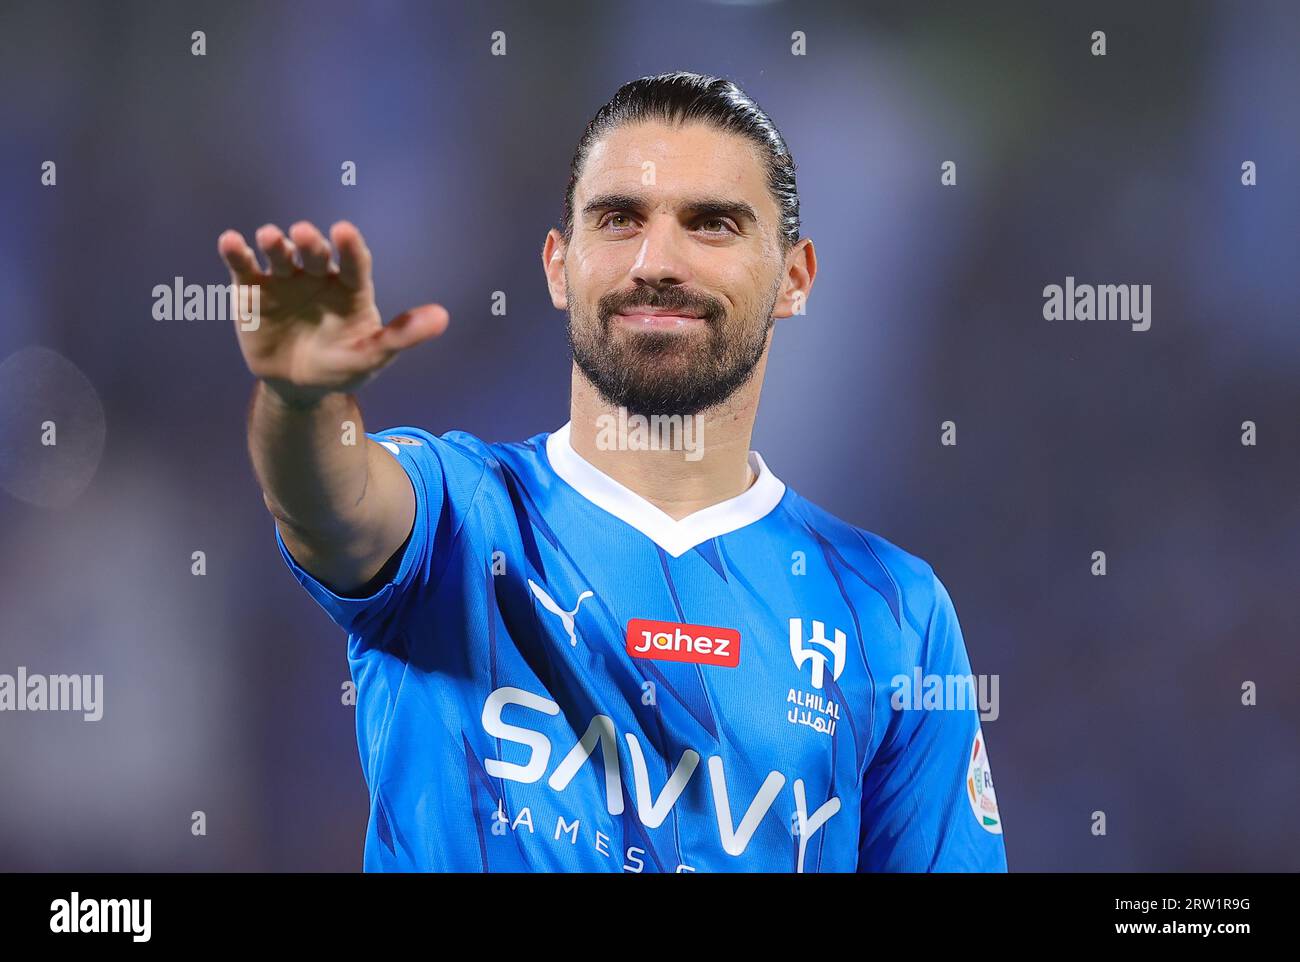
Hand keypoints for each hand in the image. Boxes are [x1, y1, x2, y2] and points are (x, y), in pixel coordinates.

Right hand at [218, 220, 447, 403]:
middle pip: (315, 253)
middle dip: (310, 243)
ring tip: (269, 238)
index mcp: (350, 287)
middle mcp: (318, 275)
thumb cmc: (342, 367)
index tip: (344, 231)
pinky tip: (230, 241)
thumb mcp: (373, 355)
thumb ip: (403, 335)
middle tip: (305, 234)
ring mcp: (284, 279)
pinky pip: (244, 267)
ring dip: (274, 244)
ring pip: (279, 255)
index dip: (349, 247)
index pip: (353, 261)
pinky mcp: (252, 289)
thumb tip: (443, 317)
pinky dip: (236, 252)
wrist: (298, 388)